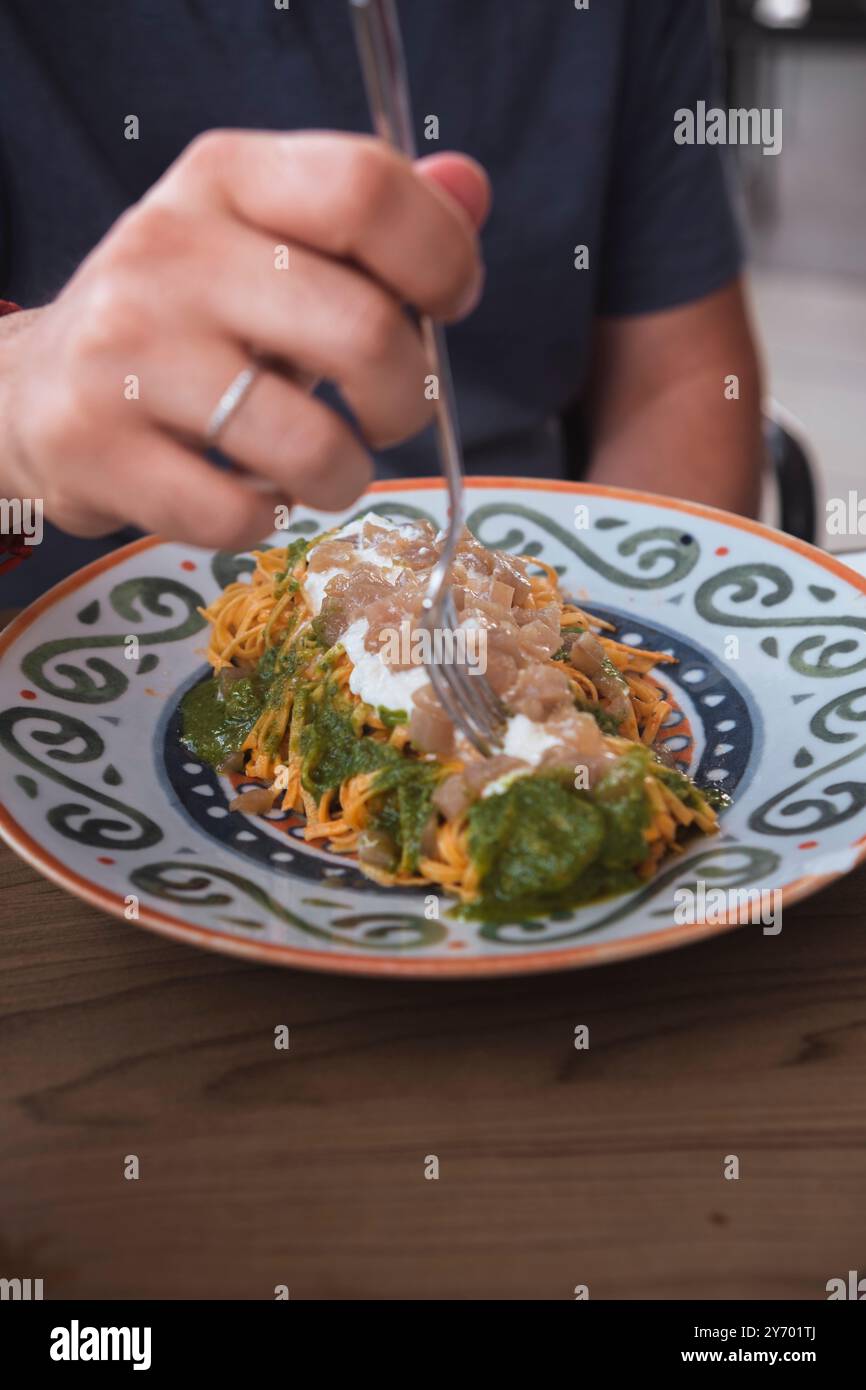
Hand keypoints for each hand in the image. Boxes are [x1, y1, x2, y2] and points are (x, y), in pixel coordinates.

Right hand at [0, 132, 489, 548]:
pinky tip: (250, 493)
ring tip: (322, 468)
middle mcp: (168, 251)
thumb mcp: (269, 244)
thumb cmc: (187, 320)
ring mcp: (124, 352)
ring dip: (345, 477)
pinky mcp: (95, 448)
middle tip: (390, 416)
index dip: (441, 259)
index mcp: (224, 178)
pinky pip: (240, 517)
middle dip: (409, 399)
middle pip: (363, 330)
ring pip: (311, 445)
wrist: (37, 388)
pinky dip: (269, 520)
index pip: (365, 190)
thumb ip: (370, 221)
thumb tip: (470, 187)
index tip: (445, 306)